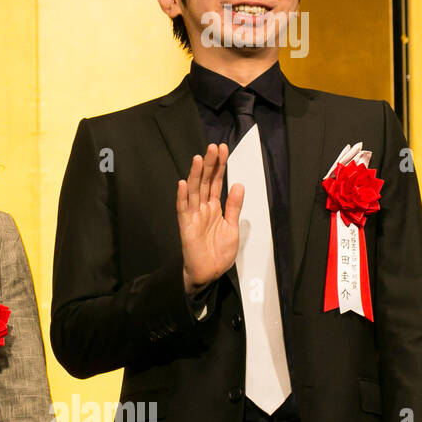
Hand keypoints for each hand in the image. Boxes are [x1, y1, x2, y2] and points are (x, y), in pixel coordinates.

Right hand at [177, 143, 242, 295]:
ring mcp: (193, 216)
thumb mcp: (233, 227)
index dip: (219, 166)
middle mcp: (202, 208)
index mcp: (214, 207)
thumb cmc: (218, 253)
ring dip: (195, 175)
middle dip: (209, 164)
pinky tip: (182, 184)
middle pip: (205, 182)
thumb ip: (234, 206)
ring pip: (194, 191)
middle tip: (213, 147)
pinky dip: (182, 197)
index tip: (223, 150)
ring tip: (199, 159)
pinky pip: (183, 209)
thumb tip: (238, 185)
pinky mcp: (186, 227)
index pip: (216, 182)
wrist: (209, 273)